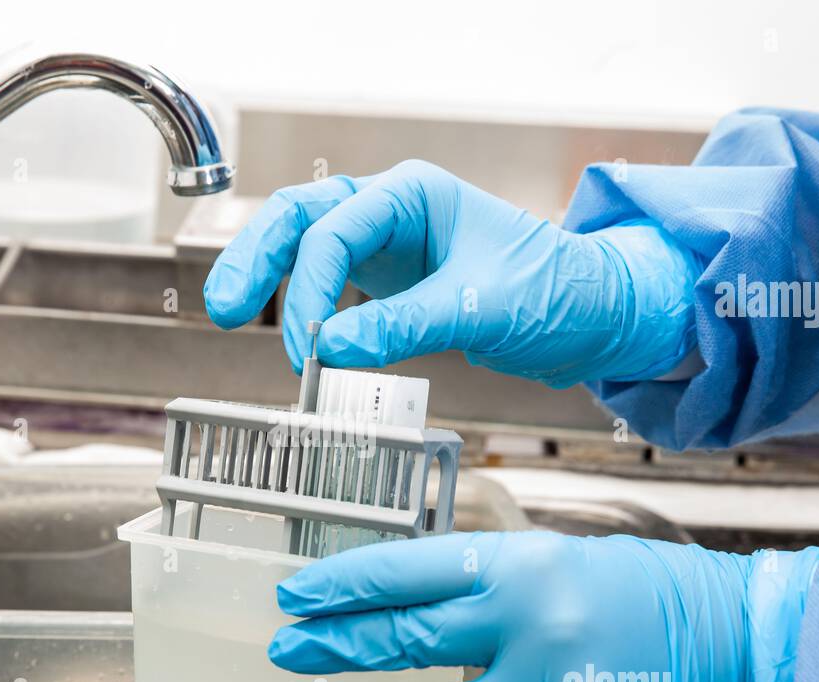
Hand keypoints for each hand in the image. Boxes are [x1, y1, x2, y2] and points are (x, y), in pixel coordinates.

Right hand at [204, 160, 698, 386]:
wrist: (595, 315)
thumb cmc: (558, 290)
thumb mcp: (482, 306)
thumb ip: (406, 325)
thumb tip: (334, 349)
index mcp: (414, 194)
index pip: (335, 229)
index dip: (311, 287)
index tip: (309, 343)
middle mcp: (391, 210)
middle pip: (299, 218)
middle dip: (257, 258)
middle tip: (224, 306)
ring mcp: (386, 245)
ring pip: (303, 246)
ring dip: (267, 276)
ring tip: (228, 311)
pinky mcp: (387, 282)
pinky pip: (327, 284)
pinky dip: (301, 305)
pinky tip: (286, 333)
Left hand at [270, 531, 817, 681]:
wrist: (740, 648)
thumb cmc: (652, 595)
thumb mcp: (563, 559)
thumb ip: (489, 582)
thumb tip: (411, 602)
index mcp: (523, 566)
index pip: (409, 570)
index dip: (345, 584)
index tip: (300, 594)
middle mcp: (527, 626)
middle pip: (407, 640)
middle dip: (338, 647)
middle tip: (291, 652)